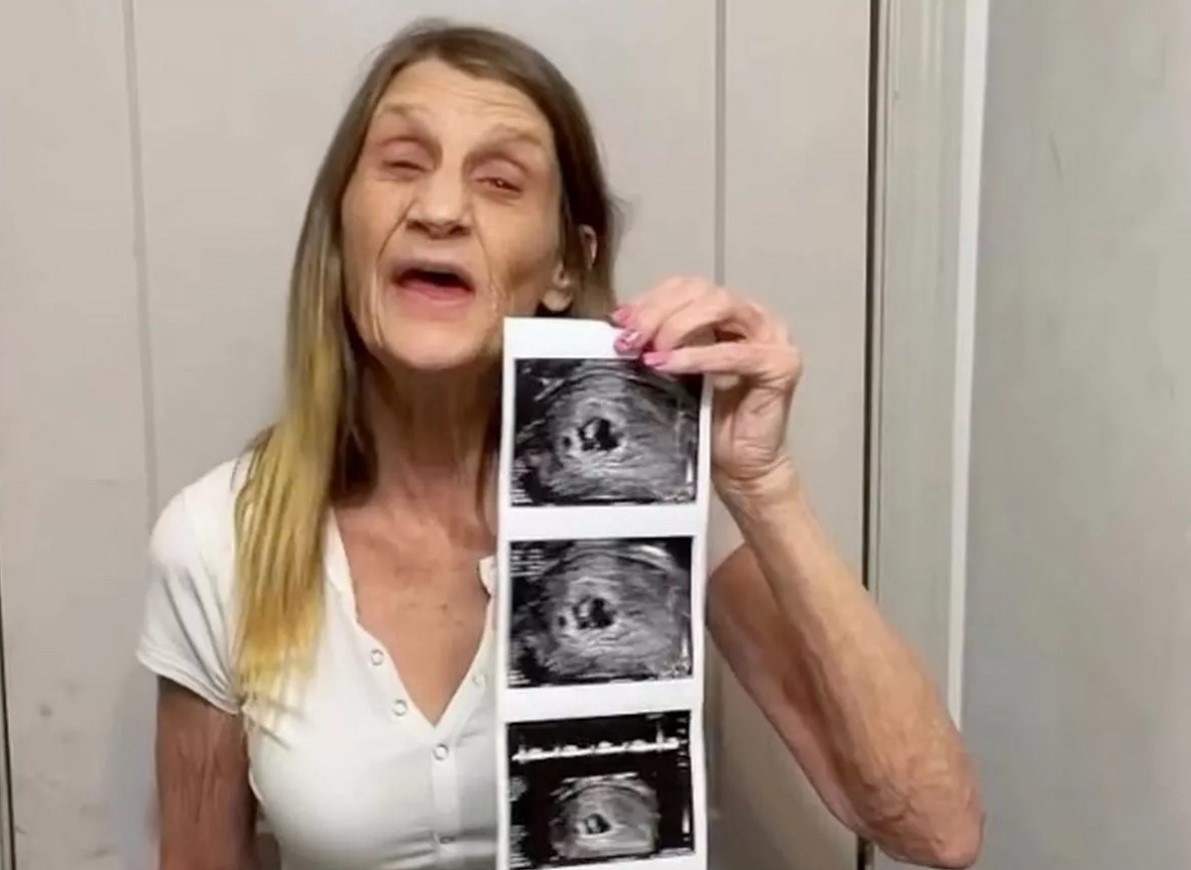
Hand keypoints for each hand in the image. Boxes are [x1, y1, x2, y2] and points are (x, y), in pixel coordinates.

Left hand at [611, 276, 802, 498]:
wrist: (739, 466)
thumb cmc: (710, 419)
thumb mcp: (675, 371)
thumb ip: (658, 343)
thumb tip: (621, 326)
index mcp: (730, 313)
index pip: (688, 286)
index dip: (651, 298)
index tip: (620, 320)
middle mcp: (754, 317)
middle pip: (702, 291)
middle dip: (658, 311)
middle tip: (629, 339)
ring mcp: (772, 338)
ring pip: (721, 307)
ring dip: (676, 326)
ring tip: (648, 352)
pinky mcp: (780, 365)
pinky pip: (734, 353)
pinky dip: (696, 356)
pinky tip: (667, 365)